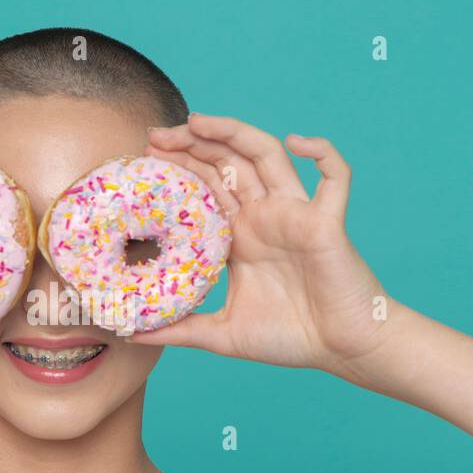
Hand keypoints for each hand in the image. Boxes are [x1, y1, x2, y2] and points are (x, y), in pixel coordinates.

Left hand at [133, 112, 399, 371]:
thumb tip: (132, 334)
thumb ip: (180, 329)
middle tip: (155, 135)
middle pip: (228, 162)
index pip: (206, 186)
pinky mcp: (327, 222)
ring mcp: (295, 214)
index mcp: (242, 235)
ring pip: (266, 155)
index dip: (179, 166)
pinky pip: (336, 177)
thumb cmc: (291, 339)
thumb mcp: (222, 335)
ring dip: (234, 133)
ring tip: (197, 121)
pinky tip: (296, 141)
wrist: (340, 351)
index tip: (145, 157)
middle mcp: (265, 217)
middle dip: (192, 143)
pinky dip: (323, 152)